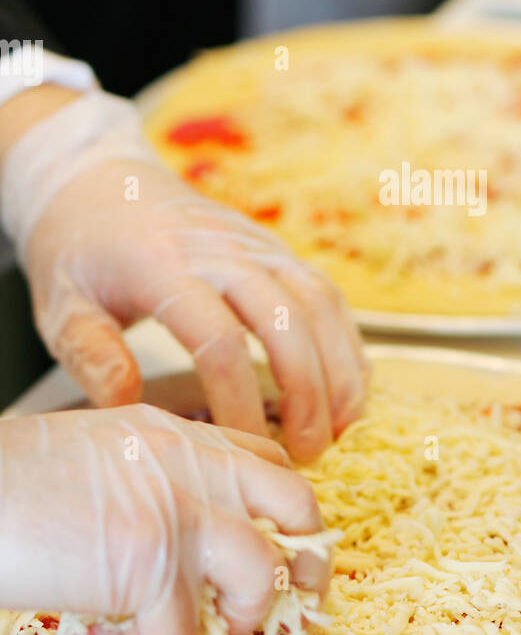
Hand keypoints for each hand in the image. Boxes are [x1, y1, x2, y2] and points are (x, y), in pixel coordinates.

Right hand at [0, 405, 328, 634]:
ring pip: (262, 575)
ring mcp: (180, 508)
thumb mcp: (98, 457)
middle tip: (283, 611)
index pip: (268, 462)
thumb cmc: (8, 483)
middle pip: (298, 504)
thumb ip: (154, 484)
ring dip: (231, 622)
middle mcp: (193, 462)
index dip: (284, 515)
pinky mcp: (152, 562)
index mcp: (178, 435)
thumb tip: (184, 549)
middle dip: (306, 566)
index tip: (277, 556)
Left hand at [2, 90, 367, 459]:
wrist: (100, 182)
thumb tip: (127, 404)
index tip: (241, 446)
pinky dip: (345, 341)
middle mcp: (221, 250)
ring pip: (318, 304)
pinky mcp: (276, 247)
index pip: (218, 340)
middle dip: (306, 392)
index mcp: (164, 267)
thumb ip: (91, 355)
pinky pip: (325, 292)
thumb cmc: (79, 252)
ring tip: (338, 430)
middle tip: (305, 452)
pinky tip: (346, 388)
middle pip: (286, 321)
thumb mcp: (60, 306)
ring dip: (338, 369)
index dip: (239, 400)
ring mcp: (256, 245)